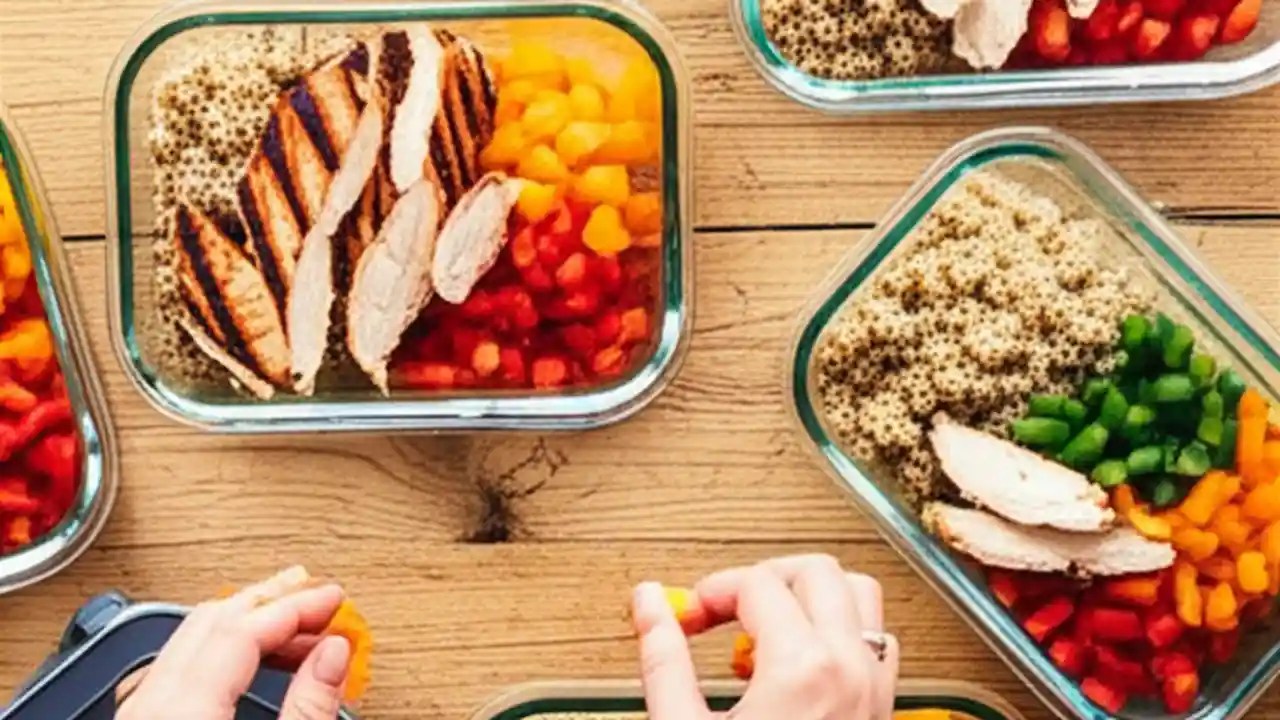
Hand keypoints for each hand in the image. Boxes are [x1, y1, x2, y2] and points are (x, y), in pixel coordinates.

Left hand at [117, 566, 350, 719]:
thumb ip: (308, 707)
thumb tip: (334, 654)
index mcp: (182, 710)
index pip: (243, 627)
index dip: (296, 604)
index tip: (333, 598)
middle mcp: (148, 705)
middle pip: (212, 620)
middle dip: (273, 601)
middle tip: (318, 598)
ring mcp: (135, 713)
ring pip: (191, 637)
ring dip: (249, 623)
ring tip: (297, 628)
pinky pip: (177, 666)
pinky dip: (222, 648)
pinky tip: (256, 657)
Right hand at [631, 554, 898, 719]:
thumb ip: (663, 660)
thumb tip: (649, 602)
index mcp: (803, 668)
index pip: (755, 583)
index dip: (710, 590)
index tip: (686, 615)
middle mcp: (851, 669)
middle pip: (816, 570)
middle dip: (763, 580)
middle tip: (725, 610)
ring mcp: (876, 689)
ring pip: (859, 596)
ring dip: (811, 597)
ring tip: (767, 627)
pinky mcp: (884, 710)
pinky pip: (877, 641)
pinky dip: (841, 633)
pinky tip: (800, 664)